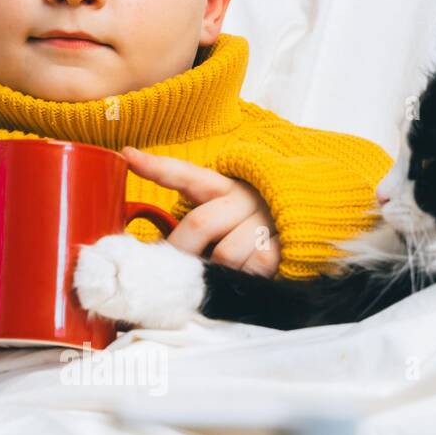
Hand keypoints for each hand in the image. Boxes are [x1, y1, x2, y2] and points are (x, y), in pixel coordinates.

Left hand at [121, 145, 279, 276]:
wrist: (307, 228)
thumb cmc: (250, 229)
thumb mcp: (223, 214)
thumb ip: (193, 224)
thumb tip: (159, 251)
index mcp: (223, 186)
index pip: (187, 174)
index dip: (157, 167)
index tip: (128, 157)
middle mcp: (244, 196)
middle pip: (200, 223)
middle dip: (181, 251)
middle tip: (172, 269)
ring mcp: (265, 219)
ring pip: (224, 253)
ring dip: (215, 271)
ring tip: (219, 272)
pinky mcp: (283, 243)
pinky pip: (252, 266)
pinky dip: (242, 277)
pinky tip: (244, 274)